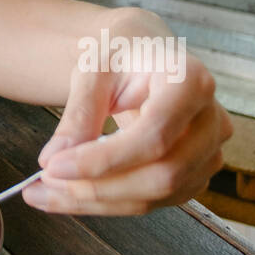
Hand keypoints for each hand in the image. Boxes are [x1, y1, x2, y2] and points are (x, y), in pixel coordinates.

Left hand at [23, 7, 233, 215]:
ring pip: (156, 195)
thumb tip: (53, 160)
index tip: (54, 167)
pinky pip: (152, 200)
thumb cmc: (121, 52)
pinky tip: (70, 193)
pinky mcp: (195, 174)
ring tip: (46, 192)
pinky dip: (107, 202)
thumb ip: (78, 114)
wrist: (141, 52)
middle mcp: (211, 120)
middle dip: (97, 187)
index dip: (104, 160)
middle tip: (43, 185)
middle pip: (161, 175)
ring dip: (96, 201)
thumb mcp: (93, 69)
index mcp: (191, 81)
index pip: (154, 136)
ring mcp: (208, 151)